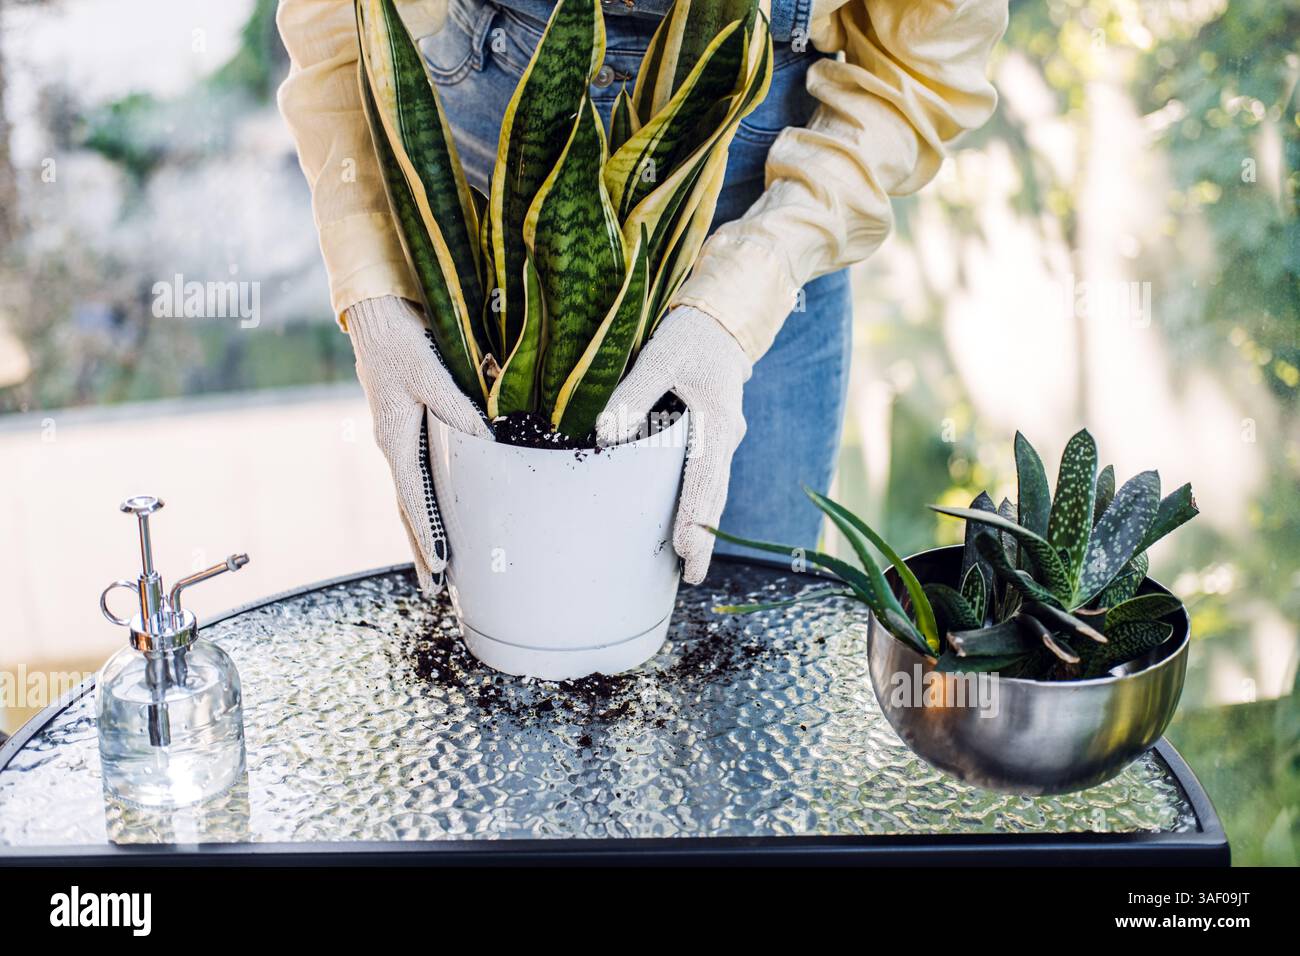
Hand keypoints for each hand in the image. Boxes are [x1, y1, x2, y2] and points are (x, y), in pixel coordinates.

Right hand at [347, 295, 490, 591]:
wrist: (375, 316)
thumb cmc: (400, 341)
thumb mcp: (430, 372)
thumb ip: (456, 408)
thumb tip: (485, 441)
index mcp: (395, 439)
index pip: (414, 500)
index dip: (428, 535)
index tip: (439, 568)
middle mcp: (393, 446)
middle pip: (408, 509)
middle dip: (419, 549)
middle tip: (432, 588)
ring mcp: (396, 439)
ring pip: (411, 496)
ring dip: (422, 532)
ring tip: (434, 566)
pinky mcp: (403, 428)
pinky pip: (415, 476)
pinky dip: (425, 503)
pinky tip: (438, 516)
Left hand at [596, 306, 750, 583]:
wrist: (723, 322)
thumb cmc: (688, 337)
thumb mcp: (658, 357)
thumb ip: (632, 395)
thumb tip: (606, 436)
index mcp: (715, 421)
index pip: (703, 480)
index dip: (693, 517)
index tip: (683, 549)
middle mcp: (727, 436)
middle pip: (715, 495)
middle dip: (704, 537)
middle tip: (693, 577)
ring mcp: (726, 438)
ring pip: (716, 490)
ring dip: (705, 525)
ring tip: (690, 562)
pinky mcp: (719, 436)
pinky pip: (712, 477)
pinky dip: (703, 503)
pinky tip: (690, 522)